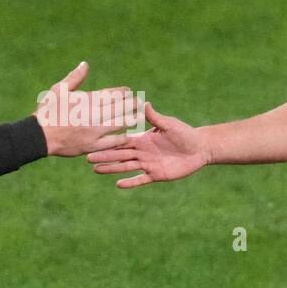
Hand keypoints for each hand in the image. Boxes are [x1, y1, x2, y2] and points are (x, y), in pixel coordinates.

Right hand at [35, 62, 138, 156]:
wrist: (39, 135)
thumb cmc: (48, 111)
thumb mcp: (59, 90)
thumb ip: (75, 77)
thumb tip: (85, 64)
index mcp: (86, 99)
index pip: (110, 93)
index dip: (122, 92)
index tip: (129, 91)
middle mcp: (92, 114)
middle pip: (119, 107)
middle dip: (131, 103)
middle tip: (141, 102)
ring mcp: (93, 130)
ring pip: (119, 123)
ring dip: (131, 119)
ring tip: (139, 116)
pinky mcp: (92, 145)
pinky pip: (112, 142)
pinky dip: (122, 138)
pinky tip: (129, 136)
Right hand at [86, 103, 208, 188]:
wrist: (199, 148)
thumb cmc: (185, 133)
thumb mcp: (169, 124)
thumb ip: (155, 117)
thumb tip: (144, 102)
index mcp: (143, 139)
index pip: (122, 141)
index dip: (109, 142)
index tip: (94, 141)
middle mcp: (142, 152)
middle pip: (119, 155)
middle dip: (104, 156)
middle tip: (87, 158)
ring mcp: (148, 164)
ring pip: (126, 167)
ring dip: (112, 169)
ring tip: (96, 170)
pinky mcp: (156, 175)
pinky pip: (140, 179)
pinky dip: (130, 182)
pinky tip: (118, 185)